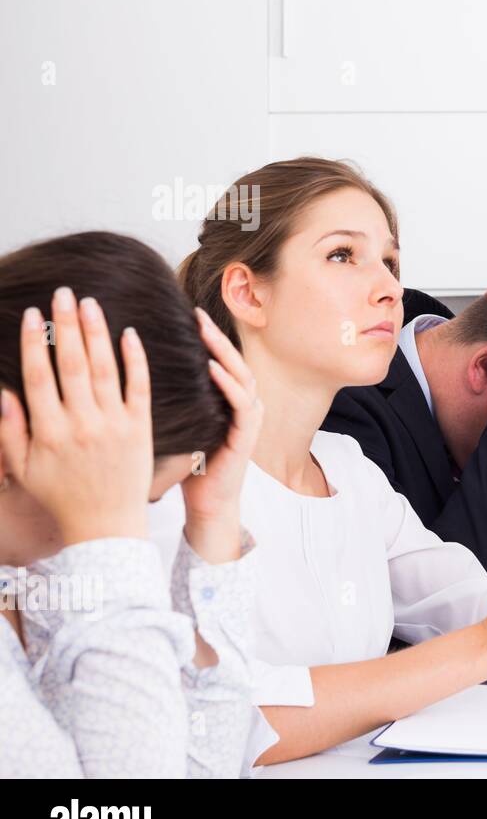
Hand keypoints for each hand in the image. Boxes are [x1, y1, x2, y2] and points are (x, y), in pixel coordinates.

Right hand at [0, 288, 151, 545]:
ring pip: (106, 370)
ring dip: (98, 333)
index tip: (35, 313)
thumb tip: (2, 392)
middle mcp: (81, 425)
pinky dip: (135, 359)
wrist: (106, 526)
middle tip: (65, 292)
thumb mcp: (24, 469)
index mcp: (49, 432)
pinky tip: (129, 333)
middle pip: (73, 365)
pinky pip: (139, 388)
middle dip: (67, 325)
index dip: (37, 342)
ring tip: (92, 303)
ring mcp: (114, 425)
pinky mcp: (141, 429)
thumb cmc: (61, 496)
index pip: (40, 376)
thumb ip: (9, 431)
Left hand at [180, 307, 263, 564]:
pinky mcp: (247, 436)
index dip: (205, 337)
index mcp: (225, 402)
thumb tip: (130, 373)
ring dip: (224, 351)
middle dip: (215, 335)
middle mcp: (243, 405)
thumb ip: (170, 400)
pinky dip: (229, 383)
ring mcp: (249, 420)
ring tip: (205, 331)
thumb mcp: (177, 425)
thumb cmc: (188, 469)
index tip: (182, 313)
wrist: (207, 506)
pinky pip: (242, 402)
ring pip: (242, 375)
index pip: (218, 360)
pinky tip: (213, 368)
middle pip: (233, 359)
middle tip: (196, 312)